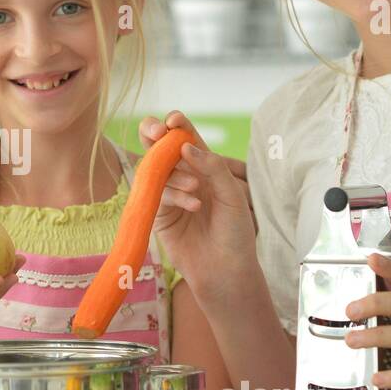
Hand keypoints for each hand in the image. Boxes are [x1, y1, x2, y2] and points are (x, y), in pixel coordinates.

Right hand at [139, 111, 257, 300]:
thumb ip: (212, 166)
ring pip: (157, 170)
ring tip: (196, 188)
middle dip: (155, 135)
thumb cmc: (236, 232)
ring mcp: (168, 194)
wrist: (226, 269)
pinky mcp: (158, 213)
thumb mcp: (232, 194)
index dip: (176, 124)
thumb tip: (185, 145)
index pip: (185, 137)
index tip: (174, 120)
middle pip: (159, 147)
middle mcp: (183, 176)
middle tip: (159, 132)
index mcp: (204, 167)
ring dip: (174, 173)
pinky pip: (157, 194)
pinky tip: (193, 205)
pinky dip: (174, 195)